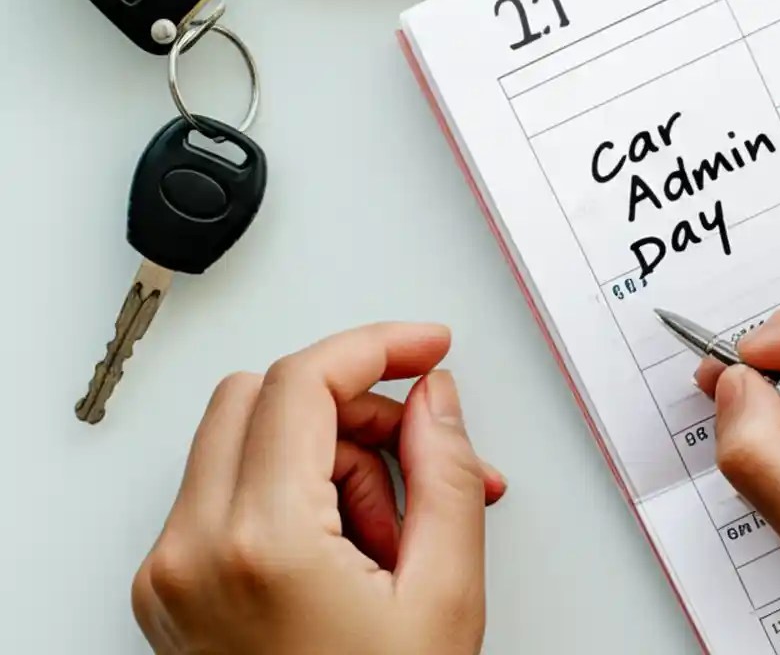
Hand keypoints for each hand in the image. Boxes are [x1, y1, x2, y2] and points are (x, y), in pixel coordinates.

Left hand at [131, 323, 506, 654]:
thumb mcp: (445, 594)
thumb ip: (446, 473)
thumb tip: (434, 399)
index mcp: (260, 544)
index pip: (303, 381)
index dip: (376, 346)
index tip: (426, 347)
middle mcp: (192, 551)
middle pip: (265, 397)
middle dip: (354, 410)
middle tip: (419, 454)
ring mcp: (171, 573)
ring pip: (244, 440)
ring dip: (327, 457)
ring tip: (392, 535)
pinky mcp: (171, 590)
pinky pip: (228, 494)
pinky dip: (294, 494)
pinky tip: (352, 550)